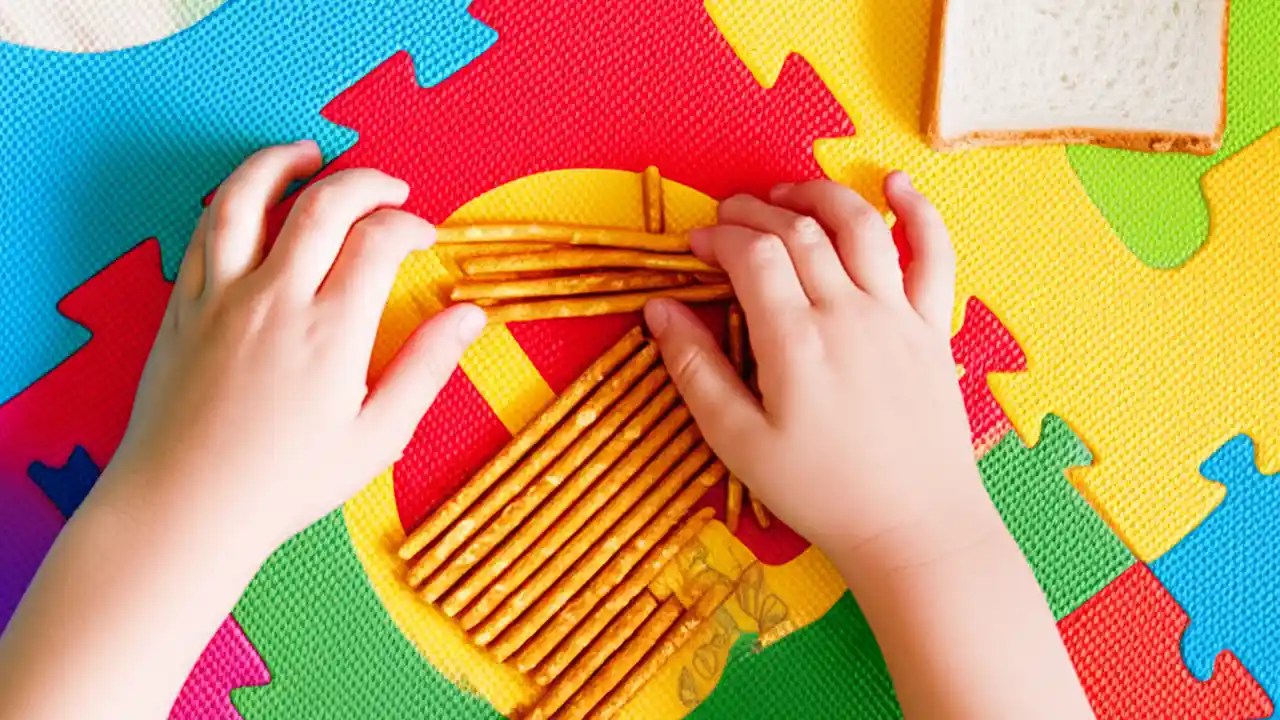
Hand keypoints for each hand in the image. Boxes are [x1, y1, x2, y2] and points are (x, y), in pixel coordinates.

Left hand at [108, 141, 485, 549]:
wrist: (185, 508)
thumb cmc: (284, 482)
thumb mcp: (376, 436)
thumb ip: (426, 368)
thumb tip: (470, 316)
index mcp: (331, 331)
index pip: (378, 240)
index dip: (409, 225)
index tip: (423, 237)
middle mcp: (275, 299)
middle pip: (322, 203)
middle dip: (365, 181)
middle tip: (389, 188)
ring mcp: (221, 298)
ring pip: (247, 197)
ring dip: (282, 164)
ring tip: (307, 154)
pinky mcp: (182, 307)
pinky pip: (204, 231)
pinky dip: (232, 200)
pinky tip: (250, 200)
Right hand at [644, 173, 990, 576]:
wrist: (913, 527)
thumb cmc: (821, 493)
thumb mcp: (738, 442)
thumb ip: (696, 370)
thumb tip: (660, 310)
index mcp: (795, 341)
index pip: (754, 256)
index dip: (720, 237)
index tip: (696, 245)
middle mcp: (849, 313)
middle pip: (800, 231)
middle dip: (757, 210)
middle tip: (729, 214)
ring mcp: (898, 316)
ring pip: (860, 226)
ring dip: (819, 196)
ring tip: (788, 191)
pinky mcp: (933, 329)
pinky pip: (934, 255)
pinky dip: (919, 212)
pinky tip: (898, 184)